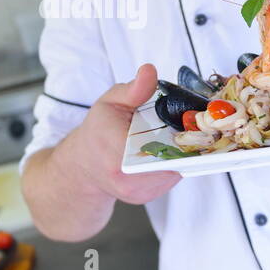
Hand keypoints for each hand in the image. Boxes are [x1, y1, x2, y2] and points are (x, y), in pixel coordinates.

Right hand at [55, 63, 182, 205]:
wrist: (83, 164)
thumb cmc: (97, 131)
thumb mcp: (110, 101)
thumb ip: (133, 89)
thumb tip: (149, 71)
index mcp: (115, 153)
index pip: (159, 147)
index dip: (178, 134)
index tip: (186, 121)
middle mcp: (125, 179)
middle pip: (172, 160)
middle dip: (183, 142)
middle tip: (184, 126)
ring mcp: (136, 193)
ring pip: (174, 170)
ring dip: (180, 154)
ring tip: (172, 137)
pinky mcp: (144, 198)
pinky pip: (169, 179)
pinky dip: (172, 164)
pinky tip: (165, 151)